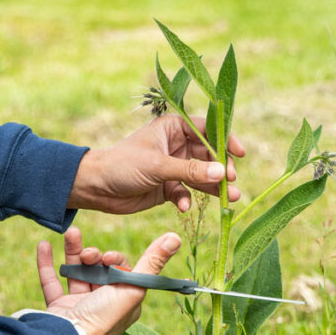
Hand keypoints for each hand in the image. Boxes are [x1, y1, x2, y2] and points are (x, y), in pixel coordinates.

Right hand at [35, 227, 181, 334]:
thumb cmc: (103, 317)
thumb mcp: (132, 287)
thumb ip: (151, 262)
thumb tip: (175, 238)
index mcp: (124, 303)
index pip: (125, 272)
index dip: (117, 260)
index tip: (109, 258)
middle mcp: (103, 304)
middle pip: (100, 269)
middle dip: (95, 255)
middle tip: (89, 255)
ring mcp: (79, 305)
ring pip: (77, 271)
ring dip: (74, 251)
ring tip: (71, 233)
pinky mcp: (58, 307)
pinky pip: (51, 280)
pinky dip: (47, 263)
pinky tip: (44, 244)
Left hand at [67, 114, 245, 213]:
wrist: (96, 188)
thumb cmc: (123, 165)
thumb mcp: (158, 166)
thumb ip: (190, 171)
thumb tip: (222, 173)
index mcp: (173, 128)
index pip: (207, 128)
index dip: (225, 140)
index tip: (239, 154)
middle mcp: (176, 145)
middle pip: (208, 155)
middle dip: (221, 169)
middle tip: (230, 182)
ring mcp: (173, 167)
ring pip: (201, 177)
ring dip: (213, 188)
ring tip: (230, 200)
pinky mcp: (167, 187)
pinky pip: (186, 192)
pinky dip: (187, 200)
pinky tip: (184, 206)